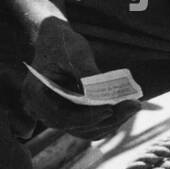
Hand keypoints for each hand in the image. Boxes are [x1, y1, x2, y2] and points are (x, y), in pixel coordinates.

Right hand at [22, 17, 139, 141]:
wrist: (55, 39)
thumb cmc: (62, 42)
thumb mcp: (75, 52)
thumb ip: (87, 72)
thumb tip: (105, 94)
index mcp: (35, 93)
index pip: (60, 117)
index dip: (86, 117)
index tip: (110, 109)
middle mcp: (42, 109)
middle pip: (75, 127)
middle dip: (106, 120)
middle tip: (133, 106)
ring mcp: (56, 113)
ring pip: (85, 129)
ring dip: (110, 122)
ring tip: (134, 106)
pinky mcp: (69, 113)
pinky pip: (89, 124)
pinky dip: (107, 118)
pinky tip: (126, 106)